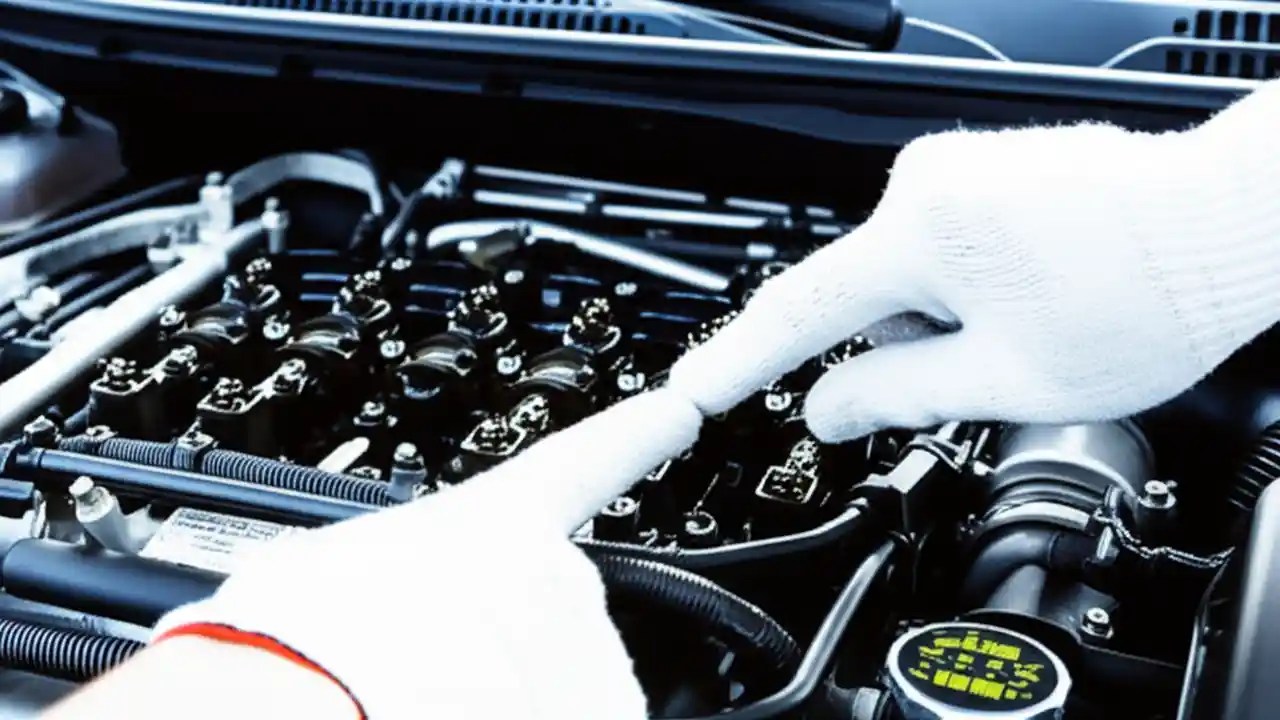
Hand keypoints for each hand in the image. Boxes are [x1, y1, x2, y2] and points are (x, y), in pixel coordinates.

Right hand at [153, 388, 701, 719]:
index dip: (640, 433)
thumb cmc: (301, 642)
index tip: (680, 412)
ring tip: (424, 709)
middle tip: (427, 679)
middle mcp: (565, 581)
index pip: (591, 458)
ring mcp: (591, 660)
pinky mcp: (607, 715)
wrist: (308, 704)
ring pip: (561, 692)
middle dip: (507, 652)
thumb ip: (391, 566)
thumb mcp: (330, 567)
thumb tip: (372, 593)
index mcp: (500, 520)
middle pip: (555, 618)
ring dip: (514, 705)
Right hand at [669, 97, 1279, 440]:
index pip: (799, 311)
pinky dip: (971, 291)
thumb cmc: (1148, 291)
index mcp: (920, 232)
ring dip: (947, 322)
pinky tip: (1039, 301)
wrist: (1235, 225)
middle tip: (984, 375)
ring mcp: (960, 172)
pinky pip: (946, 249)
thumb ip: (898, 395)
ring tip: (1034, 330)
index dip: (740, 362)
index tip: (694, 389)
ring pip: (910, 279)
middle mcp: (928, 183)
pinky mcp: (989, 175)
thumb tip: (830, 408)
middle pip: (866, 299)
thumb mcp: (1008, 378)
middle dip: (904, 350)